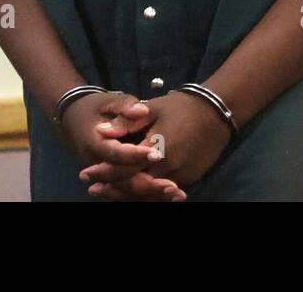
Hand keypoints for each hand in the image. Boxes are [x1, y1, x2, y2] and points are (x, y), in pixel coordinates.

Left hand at [79, 90, 230, 198]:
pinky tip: (131, 191)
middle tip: (92, 188)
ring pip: (148, 194)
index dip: (104, 172)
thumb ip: (127, 121)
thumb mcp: (154, 108)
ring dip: (126, 195)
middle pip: (135, 186)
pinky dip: (145, 194)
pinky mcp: (188, 180)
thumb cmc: (182, 107)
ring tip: (106, 192)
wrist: (217, 114)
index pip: (125, 168)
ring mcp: (181, 177)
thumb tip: (101, 130)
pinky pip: (161, 193)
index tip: (85, 174)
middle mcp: (170, 169)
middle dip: (112, 189)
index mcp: (159, 149)